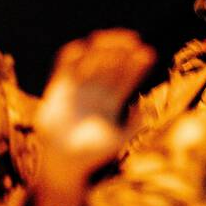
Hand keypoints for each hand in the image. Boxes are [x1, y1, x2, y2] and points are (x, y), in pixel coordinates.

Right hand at [34, 30, 154, 196]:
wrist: (63, 163)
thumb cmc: (93, 156)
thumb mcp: (119, 140)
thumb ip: (133, 125)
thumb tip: (147, 109)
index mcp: (111, 103)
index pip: (127, 78)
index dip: (137, 65)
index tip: (147, 53)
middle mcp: (95, 92)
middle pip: (111, 65)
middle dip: (121, 52)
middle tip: (132, 41)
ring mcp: (77, 89)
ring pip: (90, 62)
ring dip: (101, 50)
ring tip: (112, 42)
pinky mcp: (58, 89)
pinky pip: (63, 67)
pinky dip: (70, 56)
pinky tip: (82, 48)